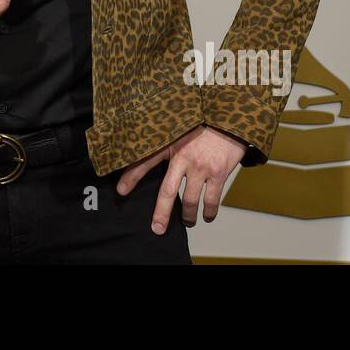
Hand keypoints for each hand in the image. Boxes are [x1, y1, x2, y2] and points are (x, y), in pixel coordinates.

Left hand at [115, 125, 247, 233]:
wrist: (229, 120)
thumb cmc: (202, 125)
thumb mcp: (179, 130)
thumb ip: (165, 145)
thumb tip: (149, 158)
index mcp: (170, 146)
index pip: (145, 161)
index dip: (131, 177)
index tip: (121, 191)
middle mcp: (183, 158)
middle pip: (168, 191)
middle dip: (162, 213)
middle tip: (157, 228)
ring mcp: (202, 167)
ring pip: (191, 200)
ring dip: (188, 216)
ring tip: (187, 222)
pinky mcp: (218, 173)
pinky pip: (211, 200)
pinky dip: (209, 212)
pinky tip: (207, 216)